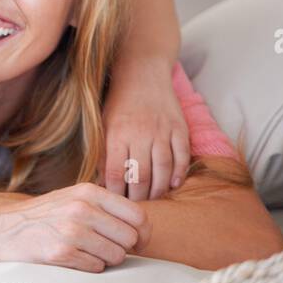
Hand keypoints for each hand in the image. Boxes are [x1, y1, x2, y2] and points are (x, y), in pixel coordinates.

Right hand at [0, 182, 148, 274]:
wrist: (0, 229)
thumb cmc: (42, 218)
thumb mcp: (72, 199)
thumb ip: (105, 208)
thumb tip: (144, 230)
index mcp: (89, 192)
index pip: (139, 216)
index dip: (142, 234)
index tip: (133, 242)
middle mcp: (82, 208)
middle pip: (131, 239)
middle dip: (121, 249)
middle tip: (101, 248)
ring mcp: (71, 230)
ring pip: (116, 256)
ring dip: (104, 260)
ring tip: (82, 252)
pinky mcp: (61, 252)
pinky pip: (95, 268)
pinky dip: (87, 268)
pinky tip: (69, 259)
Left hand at [102, 62, 189, 200]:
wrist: (142, 74)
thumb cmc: (118, 103)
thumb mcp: (102, 125)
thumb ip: (102, 153)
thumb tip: (100, 183)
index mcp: (117, 134)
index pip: (116, 172)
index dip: (116, 192)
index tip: (115, 204)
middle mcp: (140, 133)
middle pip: (141, 174)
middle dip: (138, 196)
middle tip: (135, 208)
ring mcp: (162, 131)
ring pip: (163, 168)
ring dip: (159, 189)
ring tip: (154, 200)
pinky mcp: (179, 127)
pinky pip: (182, 155)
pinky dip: (179, 173)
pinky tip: (173, 185)